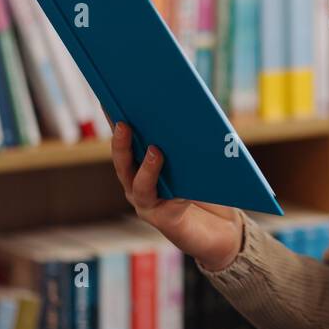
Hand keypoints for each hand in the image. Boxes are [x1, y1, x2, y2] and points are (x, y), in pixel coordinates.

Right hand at [111, 121, 244, 272]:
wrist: (218, 228)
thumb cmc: (204, 186)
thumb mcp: (194, 158)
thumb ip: (185, 141)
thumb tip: (186, 112)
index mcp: (138, 163)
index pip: (124, 139)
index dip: (113, 120)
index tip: (109, 100)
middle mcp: (136, 183)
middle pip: (123, 161)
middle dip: (122, 142)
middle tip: (125, 123)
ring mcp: (146, 204)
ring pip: (140, 185)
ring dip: (147, 167)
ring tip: (156, 150)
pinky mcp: (165, 220)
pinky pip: (168, 204)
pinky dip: (178, 192)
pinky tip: (187, 182)